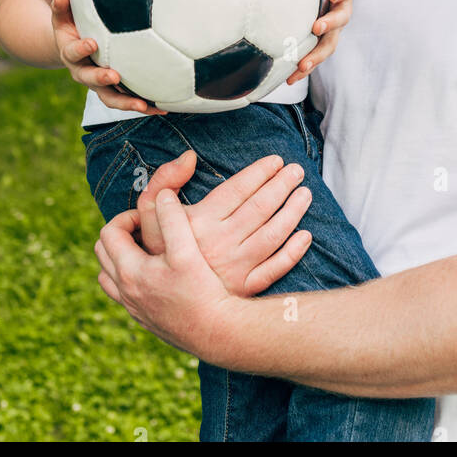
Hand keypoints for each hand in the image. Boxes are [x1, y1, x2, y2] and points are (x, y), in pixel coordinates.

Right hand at [51, 0, 165, 114]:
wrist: (72, 49)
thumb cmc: (71, 26)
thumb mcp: (62, 16)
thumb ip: (61, 6)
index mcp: (71, 54)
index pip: (73, 52)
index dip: (81, 48)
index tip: (92, 43)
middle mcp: (83, 73)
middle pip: (91, 81)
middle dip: (102, 79)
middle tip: (115, 76)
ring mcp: (99, 84)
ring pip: (111, 98)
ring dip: (126, 103)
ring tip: (144, 106)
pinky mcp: (114, 91)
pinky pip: (128, 100)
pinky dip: (144, 105)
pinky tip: (163, 107)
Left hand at [95, 189, 244, 362]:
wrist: (216, 333)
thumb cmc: (203, 290)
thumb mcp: (187, 249)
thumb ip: (172, 218)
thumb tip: (161, 194)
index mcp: (130, 271)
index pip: (110, 232)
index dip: (127, 217)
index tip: (149, 215)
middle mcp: (125, 292)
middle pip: (103, 253)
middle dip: (121, 234)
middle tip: (146, 228)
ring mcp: (133, 308)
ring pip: (109, 276)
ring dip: (121, 257)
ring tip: (147, 248)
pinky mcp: (144, 319)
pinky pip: (121, 293)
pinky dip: (129, 277)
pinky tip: (157, 273)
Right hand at [130, 149, 312, 294]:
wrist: (160, 300)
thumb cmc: (157, 251)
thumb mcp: (150, 212)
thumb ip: (165, 179)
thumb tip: (189, 157)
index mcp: (199, 222)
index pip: (238, 189)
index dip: (260, 171)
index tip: (276, 160)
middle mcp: (219, 243)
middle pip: (260, 208)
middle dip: (282, 185)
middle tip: (297, 170)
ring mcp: (234, 268)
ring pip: (272, 235)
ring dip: (293, 212)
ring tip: (305, 194)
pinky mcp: (243, 289)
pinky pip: (275, 269)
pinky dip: (293, 252)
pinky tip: (305, 235)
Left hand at [287, 0, 355, 84]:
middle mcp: (340, 11)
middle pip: (339, 23)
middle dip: (329, 27)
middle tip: (317, 28)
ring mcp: (331, 28)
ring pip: (327, 46)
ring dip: (315, 57)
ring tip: (300, 67)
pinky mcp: (319, 39)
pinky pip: (313, 55)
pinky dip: (302, 67)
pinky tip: (285, 80)